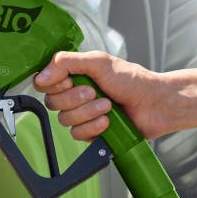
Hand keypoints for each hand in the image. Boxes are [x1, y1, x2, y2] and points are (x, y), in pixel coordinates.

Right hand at [33, 51, 167, 140]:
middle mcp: (73, 95)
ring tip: (107, 106)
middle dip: (75, 99)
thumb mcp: (98, 62)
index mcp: (72, 75)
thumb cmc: (132, 80)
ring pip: (64, 120)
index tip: (70, 80)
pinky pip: (77, 134)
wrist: (156, 104)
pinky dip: (93, 127)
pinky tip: (108, 121)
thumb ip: (66, 63)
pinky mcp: (90, 132)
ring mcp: (81, 114)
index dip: (54, 84)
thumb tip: (40, 77)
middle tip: (95, 92)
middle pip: (52, 103)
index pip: (44, 83)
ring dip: (88, 112)